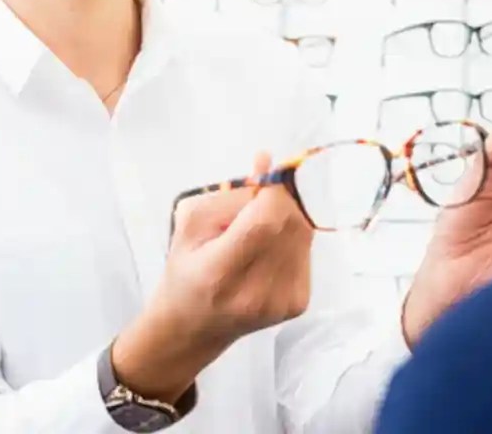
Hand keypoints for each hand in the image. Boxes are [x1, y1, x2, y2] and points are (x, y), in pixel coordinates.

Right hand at [112, 152, 313, 402]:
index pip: (264, 223)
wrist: (193, 328)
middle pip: (290, 226)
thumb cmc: (185, 273)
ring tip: (257, 228)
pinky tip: (268, 248)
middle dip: (279, 200)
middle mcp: (255, 293)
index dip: (272, 191)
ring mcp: (281, 302)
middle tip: (257, 200)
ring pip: (303, 235)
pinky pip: (306, 251)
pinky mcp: (298, 304)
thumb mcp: (189, 226)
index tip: (264, 172)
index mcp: (219, 274)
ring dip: (286, 218)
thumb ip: (228, 195)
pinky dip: (291, 239)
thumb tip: (266, 163)